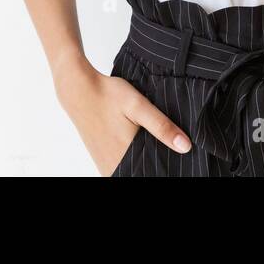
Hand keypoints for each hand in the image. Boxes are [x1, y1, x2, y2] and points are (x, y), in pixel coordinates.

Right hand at [57, 69, 191, 175]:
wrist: (78, 89)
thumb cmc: (107, 94)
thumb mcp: (139, 105)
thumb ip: (162, 126)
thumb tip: (185, 146)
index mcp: (125, 156)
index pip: (152, 173)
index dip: (164, 168)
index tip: (175, 162)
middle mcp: (113, 166)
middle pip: (142, 173)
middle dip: (155, 166)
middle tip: (164, 149)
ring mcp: (105, 164)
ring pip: (130, 172)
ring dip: (143, 165)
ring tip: (151, 147)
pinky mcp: (100, 159)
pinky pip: (120, 169)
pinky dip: (131, 163)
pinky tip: (136, 149)